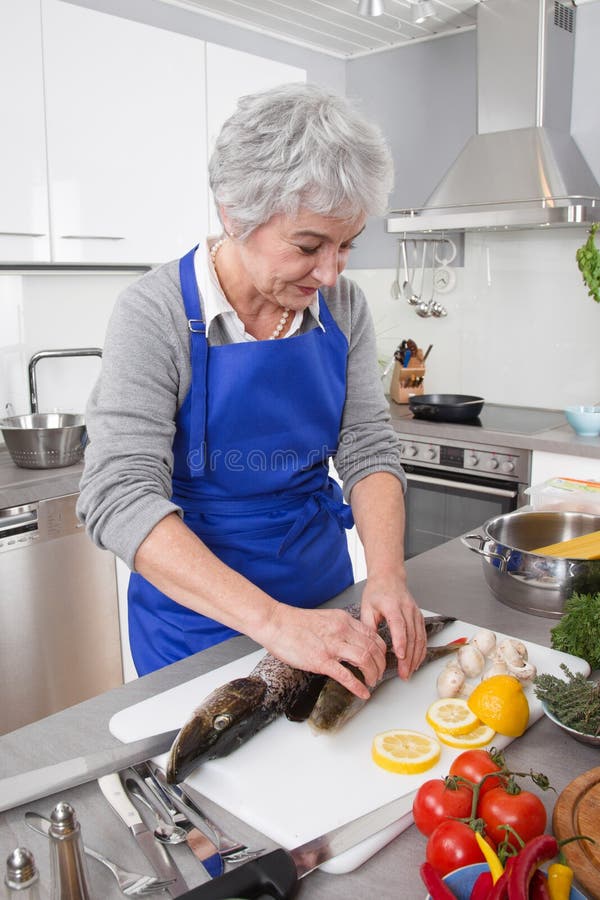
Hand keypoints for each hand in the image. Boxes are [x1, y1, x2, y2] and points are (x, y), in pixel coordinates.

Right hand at [259, 604, 387, 699]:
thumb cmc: (295, 622)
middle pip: (373, 648)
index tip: (380, 659)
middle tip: (379, 674)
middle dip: (380, 665)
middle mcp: (342, 631)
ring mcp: (332, 646)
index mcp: (343, 620)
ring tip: (372, 682)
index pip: (373, 636)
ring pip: (365, 660)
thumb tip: (351, 641)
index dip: (381, 650)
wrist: (275, 623)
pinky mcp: (321, 660)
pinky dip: (358, 686)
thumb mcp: (326, 618)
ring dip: (373, 674)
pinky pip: (346, 676)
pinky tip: (362, 693)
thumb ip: (340, 628)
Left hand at [360, 574, 426, 679]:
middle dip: (408, 657)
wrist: (389, 577)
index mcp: (392, 605)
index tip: (399, 656)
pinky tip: (416, 661)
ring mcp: (415, 613)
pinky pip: (423, 636)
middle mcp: (407, 609)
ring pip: (419, 638)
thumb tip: (369, 647)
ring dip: (416, 657)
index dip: (400, 641)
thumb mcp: (366, 607)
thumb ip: (368, 626)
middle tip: (404, 673)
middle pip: (411, 635)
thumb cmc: (376, 592)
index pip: (398, 625)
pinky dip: (421, 650)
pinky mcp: (419, 617)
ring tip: (409, 672)